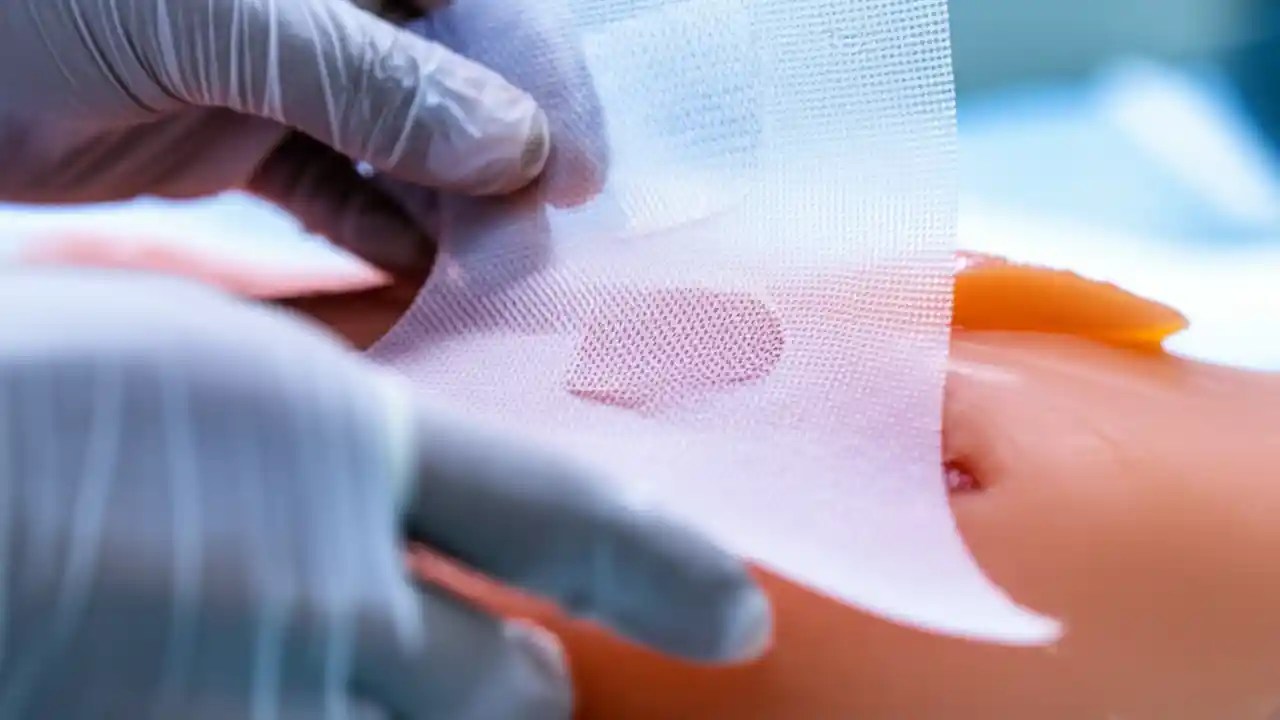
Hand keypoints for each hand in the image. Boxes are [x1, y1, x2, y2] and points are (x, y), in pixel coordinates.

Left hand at [0, 0, 553, 274]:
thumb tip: (518, 148)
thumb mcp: (214, 16)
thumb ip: (368, 77)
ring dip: (447, 211)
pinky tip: (415, 282)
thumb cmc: (41, 2)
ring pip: (400, 142)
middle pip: (454, 78)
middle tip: (530, 253)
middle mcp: (325, 0)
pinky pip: (332, 190)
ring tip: (485, 282)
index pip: (477, 0)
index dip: (539, 78)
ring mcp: (280, 68)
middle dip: (500, 162)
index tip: (574, 176)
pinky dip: (373, 236)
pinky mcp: (235, 137)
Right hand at [0, 269, 770, 717]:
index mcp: (332, 447)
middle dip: (514, 685)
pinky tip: (248, 695)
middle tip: (500, 666)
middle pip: (509, 692)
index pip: (564, 519)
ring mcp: (250, 708)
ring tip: (353, 686)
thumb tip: (408, 474)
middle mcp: (317, 590)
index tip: (732, 615)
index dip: (667, 575)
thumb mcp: (204, 363)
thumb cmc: (20, 396)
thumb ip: (334, 432)